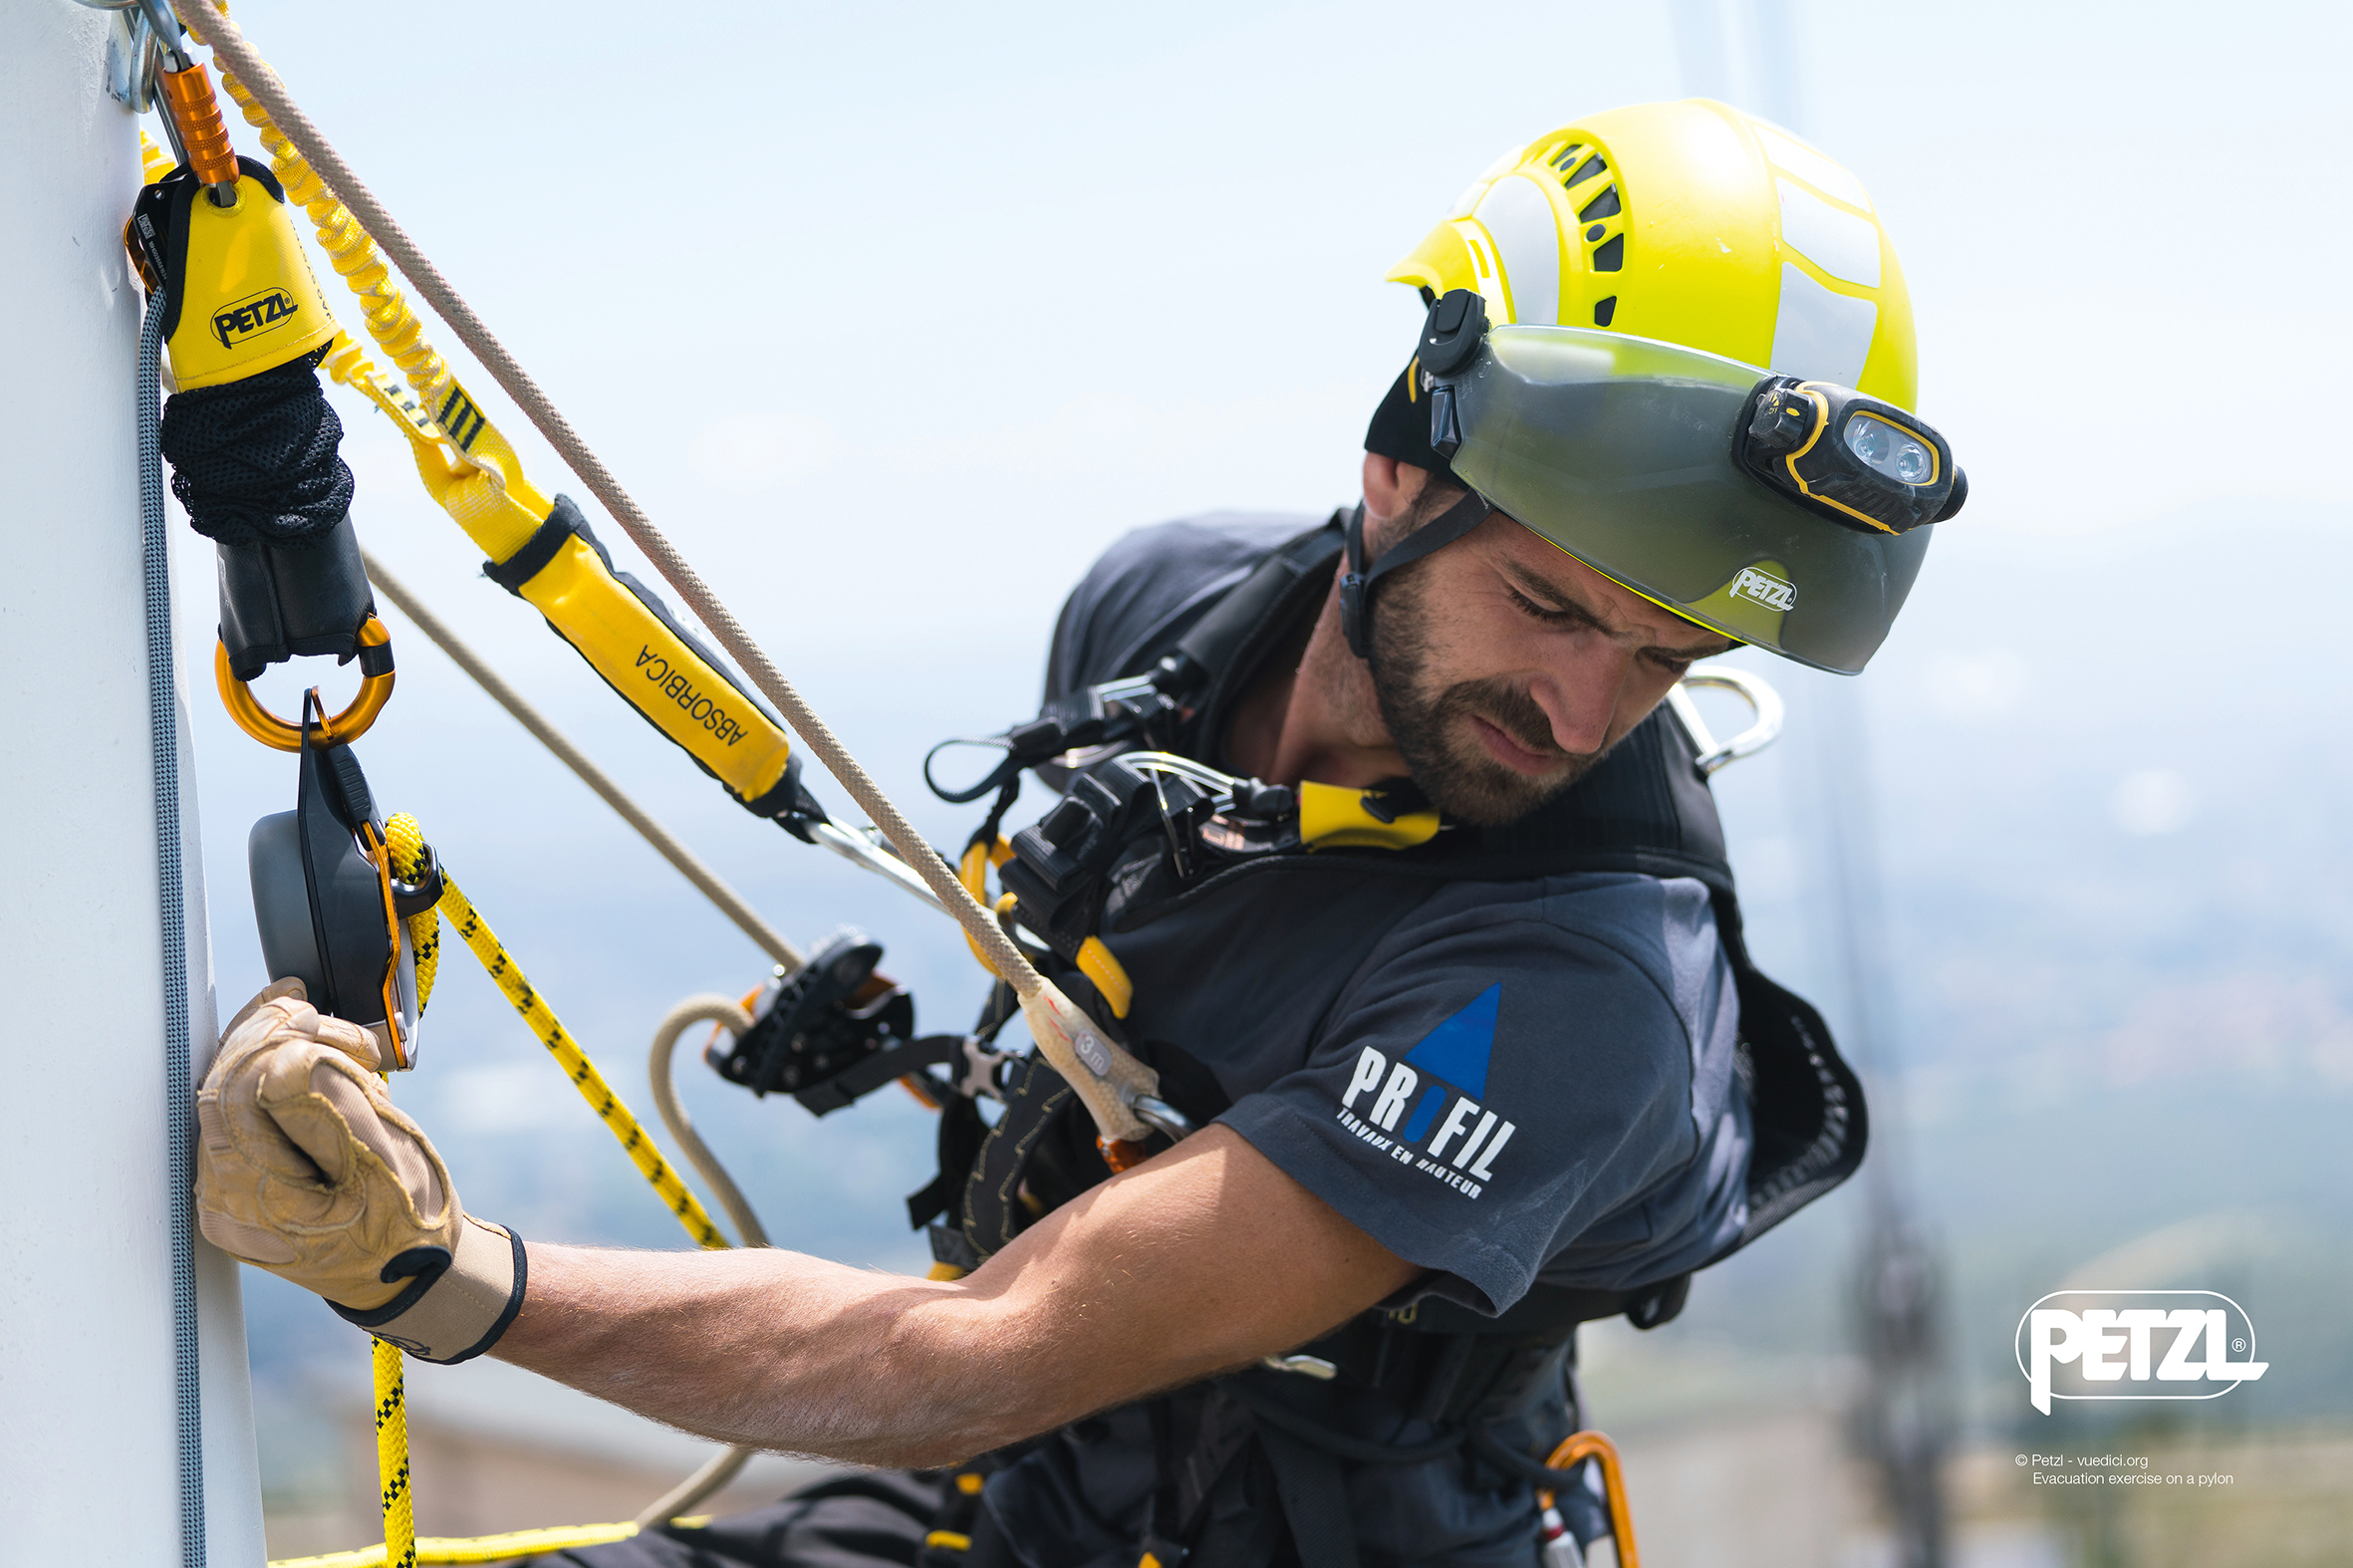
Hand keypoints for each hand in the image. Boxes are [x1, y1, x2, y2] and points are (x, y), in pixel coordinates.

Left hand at [194, 979, 523, 1362]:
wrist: (405, 1269)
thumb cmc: (406, 1220)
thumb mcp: (385, 1158)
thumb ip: (328, 1103)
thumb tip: (283, 1056)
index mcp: (256, 1199)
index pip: (234, 1090)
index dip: (267, 1037)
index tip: (307, 1006)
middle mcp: (223, 1202)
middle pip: (224, 1089)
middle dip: (273, 1039)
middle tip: (324, 1019)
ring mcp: (223, 1196)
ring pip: (232, 1096)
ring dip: (280, 1056)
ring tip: (343, 1054)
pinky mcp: (233, 1183)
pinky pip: (242, 1116)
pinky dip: (279, 1083)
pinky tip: (323, 1074)